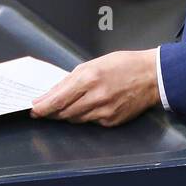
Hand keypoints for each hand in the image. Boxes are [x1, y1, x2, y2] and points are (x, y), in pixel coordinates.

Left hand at [30, 49, 159, 126]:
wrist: (152, 76)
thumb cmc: (124, 65)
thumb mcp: (94, 64)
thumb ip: (73, 79)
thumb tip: (54, 92)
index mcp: (89, 78)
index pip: (58, 99)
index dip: (42, 107)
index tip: (33, 109)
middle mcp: (95, 97)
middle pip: (64, 112)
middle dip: (52, 112)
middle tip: (44, 110)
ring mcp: (104, 111)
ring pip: (75, 119)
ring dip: (67, 114)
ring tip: (66, 107)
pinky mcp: (112, 121)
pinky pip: (91, 122)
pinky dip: (85, 116)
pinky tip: (89, 107)